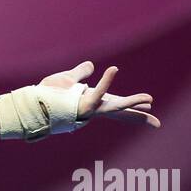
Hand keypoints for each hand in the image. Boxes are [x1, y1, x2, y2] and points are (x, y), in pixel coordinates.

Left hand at [39, 60, 160, 128]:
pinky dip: (105, 82)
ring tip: (149, 99)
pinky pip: (98, 93)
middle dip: (139, 117)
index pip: (117, 104)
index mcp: (94, 101)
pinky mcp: (83, 106)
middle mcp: (94, 108)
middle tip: (158, 124)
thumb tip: (90, 66)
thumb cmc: (48, 94)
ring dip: (133, 102)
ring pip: (116, 106)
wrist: (33, 102)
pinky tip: (114, 69)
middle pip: (121, 112)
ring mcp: (90, 109)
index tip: (150, 107)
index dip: (133, 105)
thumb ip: (81, 72)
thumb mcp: (67, 79)